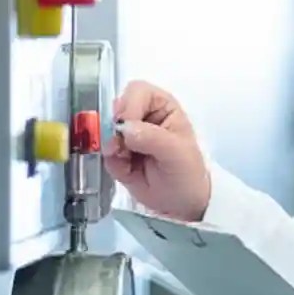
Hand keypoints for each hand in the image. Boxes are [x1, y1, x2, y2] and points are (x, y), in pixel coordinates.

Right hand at [104, 80, 210, 221]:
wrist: (184, 203)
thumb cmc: (188, 172)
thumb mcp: (176, 153)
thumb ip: (152, 137)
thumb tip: (124, 128)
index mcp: (162, 106)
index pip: (137, 91)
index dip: (129, 105)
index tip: (127, 127)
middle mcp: (143, 116)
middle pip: (115, 108)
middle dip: (114, 128)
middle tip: (121, 147)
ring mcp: (128, 136)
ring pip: (105, 131)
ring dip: (112, 147)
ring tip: (127, 162)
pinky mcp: (119, 155)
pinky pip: (105, 153)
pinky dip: (112, 163)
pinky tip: (127, 172)